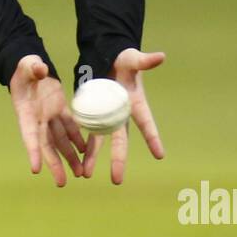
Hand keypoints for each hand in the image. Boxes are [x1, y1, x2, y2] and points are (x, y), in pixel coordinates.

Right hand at [9, 55, 88, 186]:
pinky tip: (85, 152)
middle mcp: (38, 119)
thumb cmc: (25, 66)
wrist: (31, 66)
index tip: (36, 169)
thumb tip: (40, 69)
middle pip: (46, 145)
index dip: (33, 151)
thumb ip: (33, 67)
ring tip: (79, 174)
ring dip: (70, 157)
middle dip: (54, 164)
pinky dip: (77, 140)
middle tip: (62, 182)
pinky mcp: (60, 111)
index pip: (29, 134)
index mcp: (26, 112)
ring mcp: (49, 117)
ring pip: (60, 141)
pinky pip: (70, 128)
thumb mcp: (27, 64)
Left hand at [81, 47, 165, 185]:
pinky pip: (86, 131)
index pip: (146, 123)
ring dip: (93, 157)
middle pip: (120, 140)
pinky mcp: (92, 112)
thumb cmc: (123, 58)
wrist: (107, 57)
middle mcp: (121, 114)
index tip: (159, 155)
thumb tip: (162, 56)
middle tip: (117, 180)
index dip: (152, 138)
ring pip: (100, 140)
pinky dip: (82, 144)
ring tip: (86, 175)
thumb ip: (144, 61)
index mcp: (135, 103)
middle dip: (118, 160)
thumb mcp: (132, 59)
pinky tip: (75, 158)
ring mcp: (106, 115)